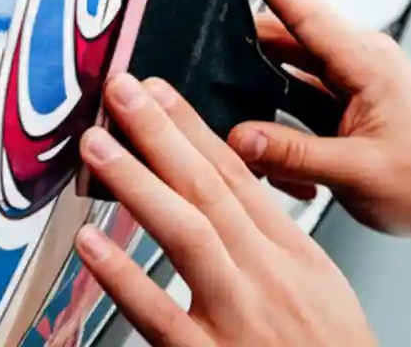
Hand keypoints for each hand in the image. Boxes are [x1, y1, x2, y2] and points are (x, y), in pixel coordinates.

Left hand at [75, 74, 375, 346]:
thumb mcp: (319, 288)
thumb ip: (271, 242)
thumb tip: (227, 201)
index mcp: (293, 255)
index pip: (237, 176)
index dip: (193, 128)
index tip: (159, 92)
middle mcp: (266, 277)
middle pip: (209, 188)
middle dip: (161, 133)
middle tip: (121, 92)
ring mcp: (237, 318)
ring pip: (186, 233)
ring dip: (137, 182)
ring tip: (98, 146)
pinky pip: (158, 313)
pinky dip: (123, 275)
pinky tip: (91, 243)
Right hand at [225, 0, 410, 239]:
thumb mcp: (358, 173)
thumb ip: (292, 156)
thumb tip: (239, 139)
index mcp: (365, 62)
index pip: (300, 8)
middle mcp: (358, 61)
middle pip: (281, 44)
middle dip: (242, 66)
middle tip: (212, 87)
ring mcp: (353, 82)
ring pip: (286, 79)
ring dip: (267, 114)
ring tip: (264, 157)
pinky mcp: (349, 105)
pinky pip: (300, 106)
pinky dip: (287, 135)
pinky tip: (295, 175)